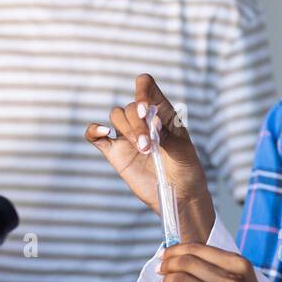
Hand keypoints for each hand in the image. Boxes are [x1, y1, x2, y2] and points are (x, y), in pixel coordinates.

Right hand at [84, 74, 214, 242]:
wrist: (179, 195)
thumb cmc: (187, 170)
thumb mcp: (183, 152)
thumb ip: (166, 136)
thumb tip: (151, 121)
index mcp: (162, 113)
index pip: (146, 86)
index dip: (141, 91)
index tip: (144, 111)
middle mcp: (143, 121)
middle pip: (129, 107)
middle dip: (136, 125)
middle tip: (148, 146)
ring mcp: (128, 136)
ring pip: (116, 117)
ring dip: (127, 130)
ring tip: (143, 150)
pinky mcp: (115, 152)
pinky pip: (95, 136)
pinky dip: (94, 131)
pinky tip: (104, 133)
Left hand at [157, 243, 281, 281]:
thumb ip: (220, 268)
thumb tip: (185, 256)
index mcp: (240, 266)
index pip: (199, 248)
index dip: (176, 249)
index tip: (165, 253)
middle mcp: (232, 281)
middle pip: (187, 263)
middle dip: (168, 263)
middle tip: (161, 268)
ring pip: (181, 280)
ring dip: (168, 280)